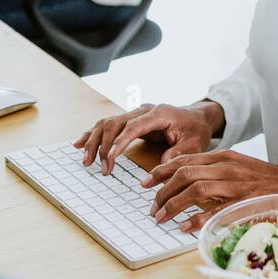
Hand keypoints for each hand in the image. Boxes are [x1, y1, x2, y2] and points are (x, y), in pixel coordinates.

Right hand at [75, 100, 223, 174]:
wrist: (198, 118)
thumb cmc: (196, 131)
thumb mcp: (193, 145)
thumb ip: (177, 154)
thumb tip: (160, 167)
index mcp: (159, 113)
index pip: (134, 126)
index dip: (120, 142)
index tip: (110, 159)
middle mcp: (144, 110)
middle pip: (115, 123)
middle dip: (104, 145)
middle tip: (101, 168)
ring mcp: (135, 113)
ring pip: (107, 123)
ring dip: (94, 141)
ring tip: (86, 160)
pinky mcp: (131, 120)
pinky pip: (108, 125)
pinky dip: (93, 134)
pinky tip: (79, 144)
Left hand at [146, 151, 277, 232]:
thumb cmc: (267, 182)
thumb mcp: (239, 168)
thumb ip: (216, 172)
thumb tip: (189, 185)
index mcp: (224, 156)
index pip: (185, 159)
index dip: (161, 170)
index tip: (146, 182)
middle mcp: (226, 166)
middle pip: (184, 173)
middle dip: (162, 190)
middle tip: (151, 206)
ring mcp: (235, 183)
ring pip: (194, 188)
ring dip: (173, 204)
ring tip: (161, 217)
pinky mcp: (244, 200)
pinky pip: (215, 209)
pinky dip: (197, 219)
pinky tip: (185, 227)